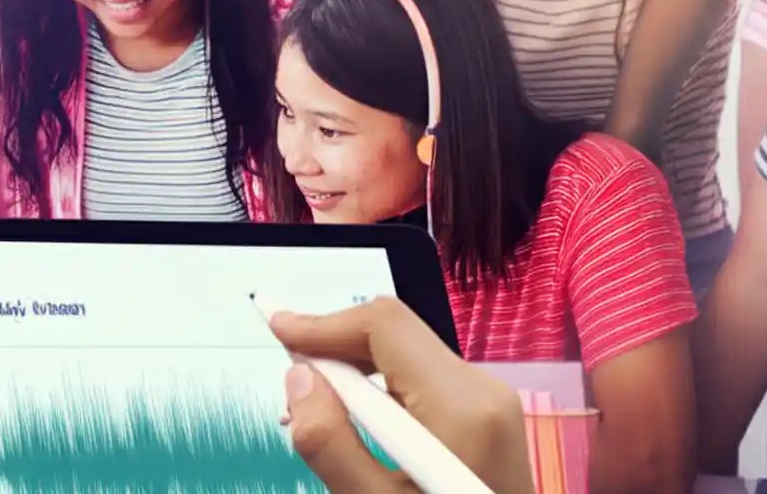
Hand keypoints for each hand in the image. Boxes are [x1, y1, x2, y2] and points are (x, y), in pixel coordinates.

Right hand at [270, 296, 534, 493]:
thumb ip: (330, 443)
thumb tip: (300, 378)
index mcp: (461, 407)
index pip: (384, 326)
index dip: (323, 323)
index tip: (276, 328)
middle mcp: (483, 391)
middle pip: (394, 333)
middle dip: (335, 346)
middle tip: (290, 377)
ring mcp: (490, 402)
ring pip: (405, 355)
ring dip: (354, 371)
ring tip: (316, 412)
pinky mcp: (486, 416)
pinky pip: (421, 380)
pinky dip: (380, 391)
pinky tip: (354, 425)